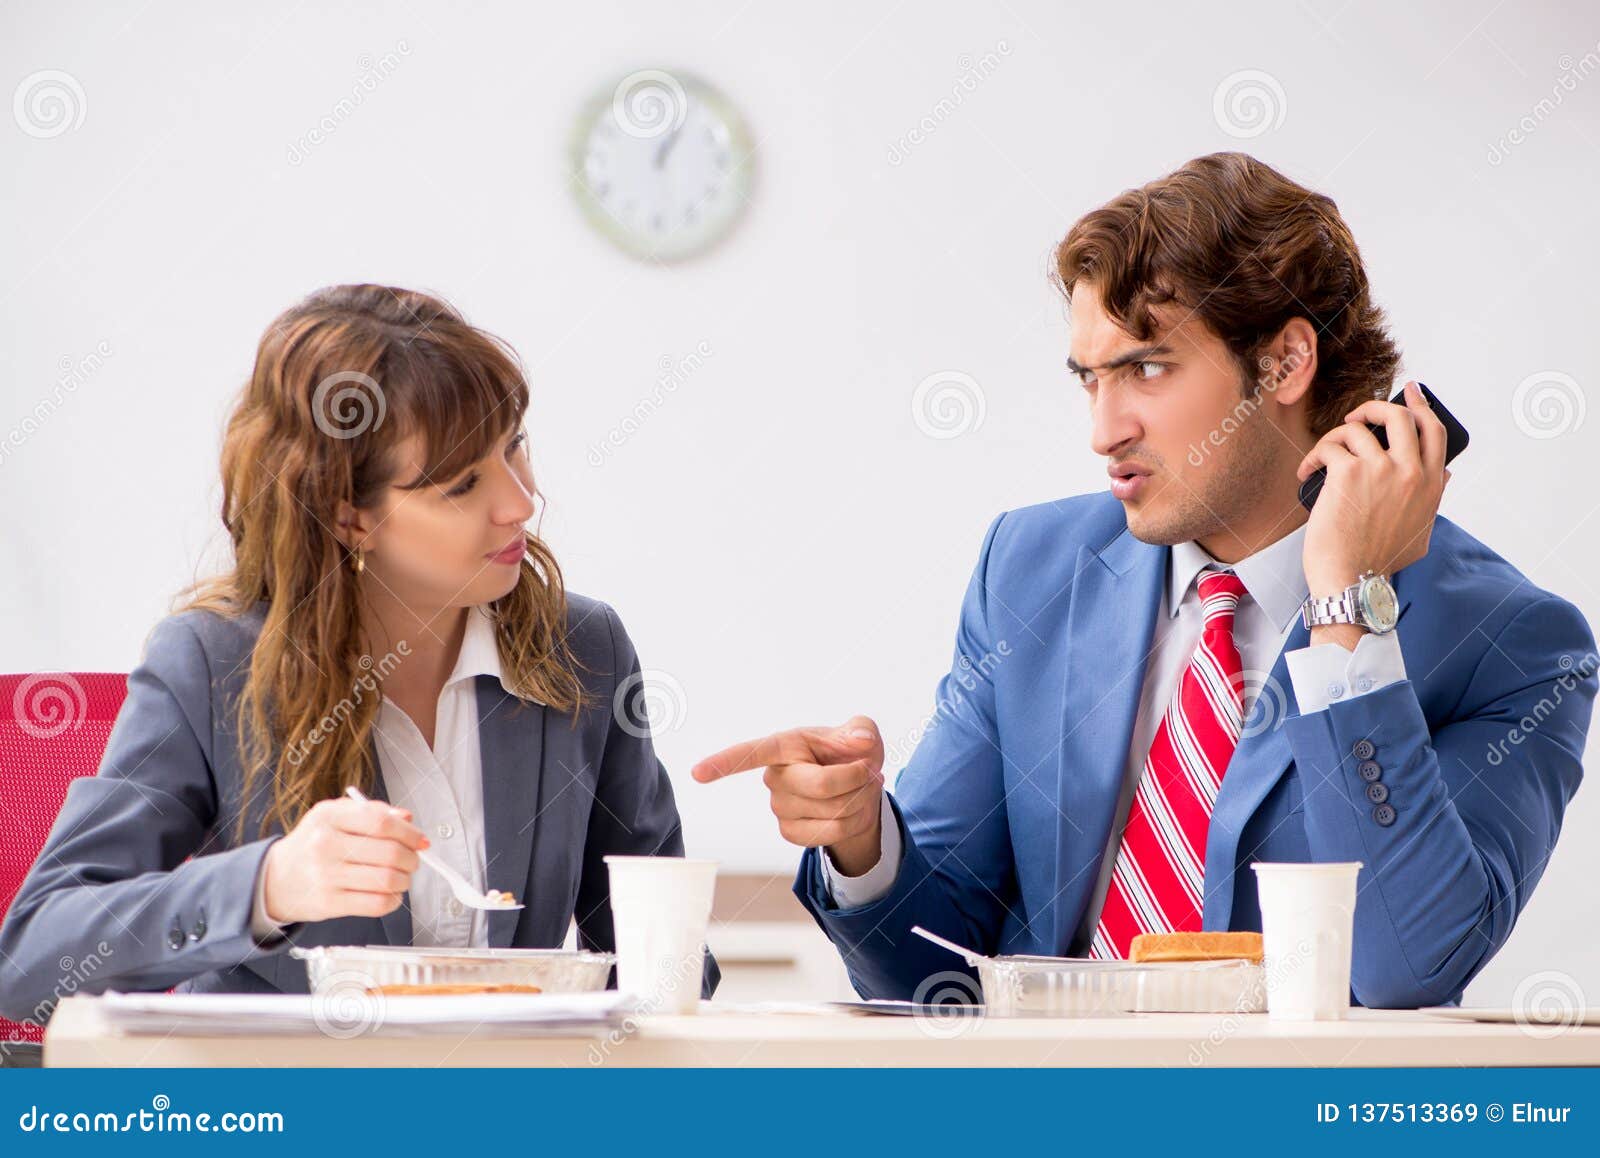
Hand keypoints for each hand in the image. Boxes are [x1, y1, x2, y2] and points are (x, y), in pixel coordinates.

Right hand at [261, 797, 428, 923]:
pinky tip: (390, 894)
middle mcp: (325, 844)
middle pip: (389, 853)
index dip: (409, 832)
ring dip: (404, 880)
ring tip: (401, 877)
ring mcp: (326, 875)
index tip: (419, 840)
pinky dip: (393, 900)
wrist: (276, 879)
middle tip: (413, 860)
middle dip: (411, 859)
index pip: (381, 822)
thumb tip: (407, 818)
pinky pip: (376, 904)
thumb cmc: (313, 844)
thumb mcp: (335, 816)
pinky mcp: (328, 903)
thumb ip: (373, 812)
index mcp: (329, 816)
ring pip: (386, 880)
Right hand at [691, 716, 885, 875]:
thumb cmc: (852, 754)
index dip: (723, 763)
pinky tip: (852, 810)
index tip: (696, 774)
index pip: (751, 753)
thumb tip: (859, 745)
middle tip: (871, 770)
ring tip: (862, 788)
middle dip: (857, 780)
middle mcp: (775, 776)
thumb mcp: (862, 734)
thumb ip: (862, 732)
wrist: (858, 789)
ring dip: (860, 801)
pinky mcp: (790, 831)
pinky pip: (827, 834)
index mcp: (785, 745)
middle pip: (822, 786)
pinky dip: (851, 824)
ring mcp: (779, 806)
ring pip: (831, 812)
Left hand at [1296, 380, 1451, 599]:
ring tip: (1324, 457)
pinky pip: (1330, 446)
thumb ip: (1433, 500)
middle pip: (1399, 416)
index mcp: (1430, 484)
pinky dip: (1313, 456)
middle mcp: (1409, 471)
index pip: (1434, 431)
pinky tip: (1305, 473)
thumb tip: (1444, 474)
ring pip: (1357, 429)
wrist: (1352, 580)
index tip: (1410, 391)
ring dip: (1335, 438)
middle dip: (1374, 407)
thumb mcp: (1422, 532)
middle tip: (1355, 416)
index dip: (1421, 405)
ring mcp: (1380, 469)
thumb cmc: (1380, 561)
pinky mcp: (1348, 473)